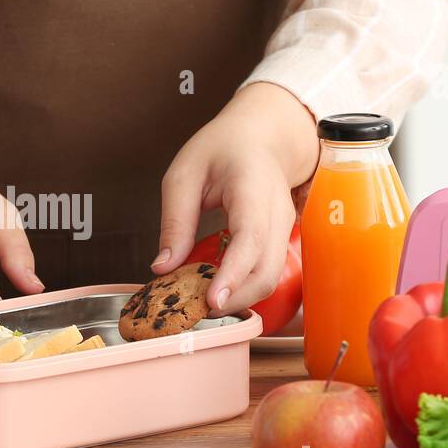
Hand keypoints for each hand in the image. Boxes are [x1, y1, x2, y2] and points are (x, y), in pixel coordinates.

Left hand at [153, 82, 317, 313]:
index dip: (233, 273)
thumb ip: (174, 222)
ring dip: (241, 298)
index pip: (250, 238)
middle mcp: (277, 211)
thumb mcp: (184, 175)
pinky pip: (268, 271)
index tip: (212, 300)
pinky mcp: (282, 239)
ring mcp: (285, 227)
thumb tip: (162, 268)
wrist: (262, 136)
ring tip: (203, 303)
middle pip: (267, 268)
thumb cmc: (222, 149)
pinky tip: (219, 290)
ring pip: (272, 276)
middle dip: (236, 298)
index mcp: (252, 187)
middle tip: (196, 311)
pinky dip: (246, 287)